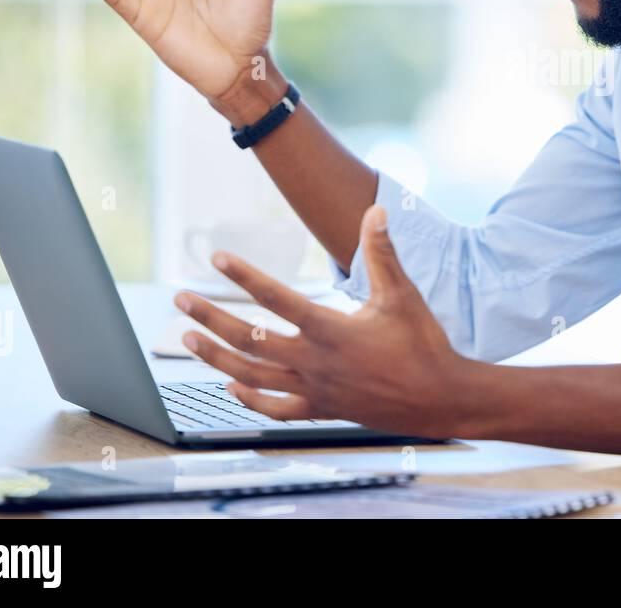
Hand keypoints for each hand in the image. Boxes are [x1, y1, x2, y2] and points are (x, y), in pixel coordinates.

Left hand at [173, 205, 468, 438]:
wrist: (439, 398)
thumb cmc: (423, 344)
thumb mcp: (402, 294)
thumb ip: (383, 252)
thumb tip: (376, 211)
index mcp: (330, 329)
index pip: (275, 298)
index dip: (244, 276)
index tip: (217, 259)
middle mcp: (314, 361)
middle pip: (248, 339)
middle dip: (210, 317)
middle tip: (181, 300)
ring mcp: (314, 388)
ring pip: (251, 374)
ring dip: (216, 357)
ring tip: (188, 340)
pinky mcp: (321, 409)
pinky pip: (274, 408)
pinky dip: (248, 399)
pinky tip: (231, 387)